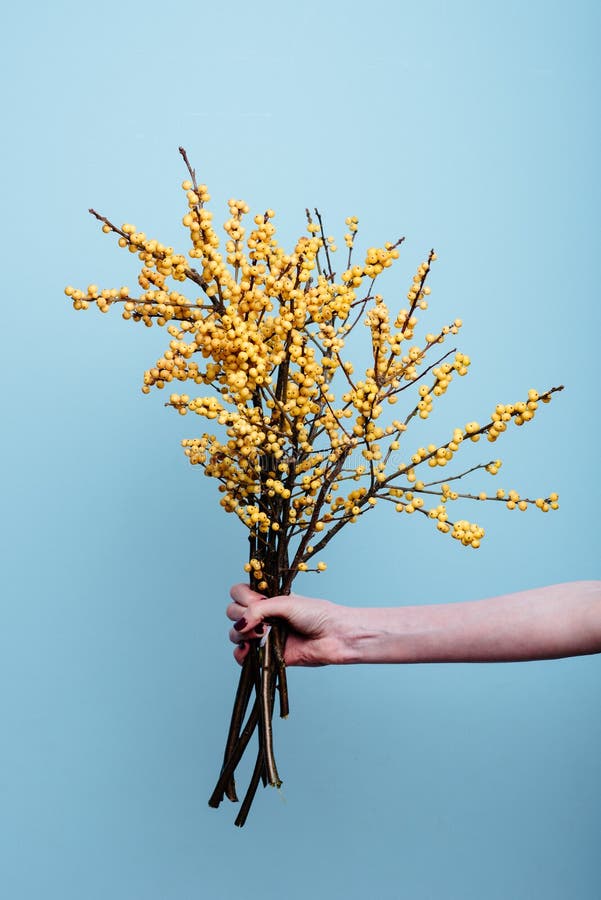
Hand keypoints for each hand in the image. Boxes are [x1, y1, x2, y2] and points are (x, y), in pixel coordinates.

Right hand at [227, 583, 350, 666]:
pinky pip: (242, 656)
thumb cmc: (316, 614)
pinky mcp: (266, 655)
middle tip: (264, 620)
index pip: (238, 592)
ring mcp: (263, 635)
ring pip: (235, 633)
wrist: (334, 636)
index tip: (259, 600)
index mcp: (266, 597)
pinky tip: (251, 650)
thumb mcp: (285, 603)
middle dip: (241, 615)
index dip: (242, 597)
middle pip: (232, 612)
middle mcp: (262, 615)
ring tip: (262, 635)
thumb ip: (258, 609)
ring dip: (242, 634)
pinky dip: (241, 654)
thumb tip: (239, 625)